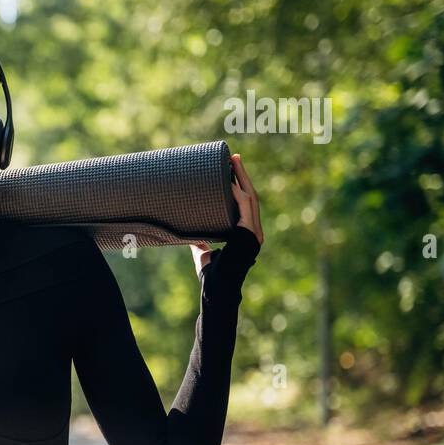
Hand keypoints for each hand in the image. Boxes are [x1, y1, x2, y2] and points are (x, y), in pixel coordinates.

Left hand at [189, 153, 263, 277]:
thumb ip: (200, 242)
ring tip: (234, 162)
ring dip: (242, 178)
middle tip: (234, 157)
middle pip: (250, 196)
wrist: (217, 286)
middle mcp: (255, 231)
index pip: (246, 204)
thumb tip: (188, 234)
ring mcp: (255, 232)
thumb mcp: (204, 253)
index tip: (231, 170)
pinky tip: (230, 182)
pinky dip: (238, 194)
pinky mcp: (250, 233)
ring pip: (250, 198)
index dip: (240, 186)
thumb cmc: (212, 273)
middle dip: (243, 176)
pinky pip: (245, 208)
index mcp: (247, 234)